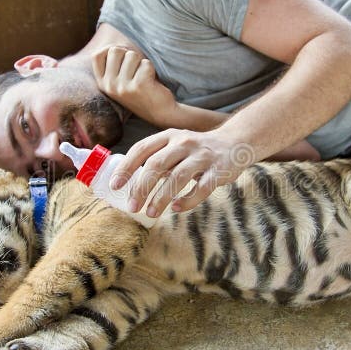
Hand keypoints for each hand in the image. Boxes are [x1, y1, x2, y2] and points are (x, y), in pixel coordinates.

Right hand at [91, 46, 177, 126]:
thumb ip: (113, 65)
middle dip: (129, 55)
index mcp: (102, 84)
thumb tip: (113, 47)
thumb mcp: (120, 80)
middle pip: (115, 50)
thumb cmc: (141, 90)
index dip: (110, 50)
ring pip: (132, 55)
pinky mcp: (138, 86)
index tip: (123, 59)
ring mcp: (123, 87)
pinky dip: (151, 69)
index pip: (97, 55)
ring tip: (144, 78)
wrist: (160, 112)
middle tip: (136, 70)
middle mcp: (109, 86)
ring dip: (142, 63)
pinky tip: (151, 82)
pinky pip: (146, 63)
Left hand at [110, 129, 256, 216]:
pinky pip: (202, 187)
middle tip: (133, 207)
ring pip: (177, 177)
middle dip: (141, 187)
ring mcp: (202, 156)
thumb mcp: (175, 147)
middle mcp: (184, 142)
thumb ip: (156, 160)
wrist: (235, 143)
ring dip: (161, 198)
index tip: (115, 186)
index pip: (142, 149)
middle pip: (156, 164)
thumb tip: (129, 183)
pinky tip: (177, 208)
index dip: (126, 167)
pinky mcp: (219, 170)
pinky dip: (188, 199)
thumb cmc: (197, 151)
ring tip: (151, 213)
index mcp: (169, 136)